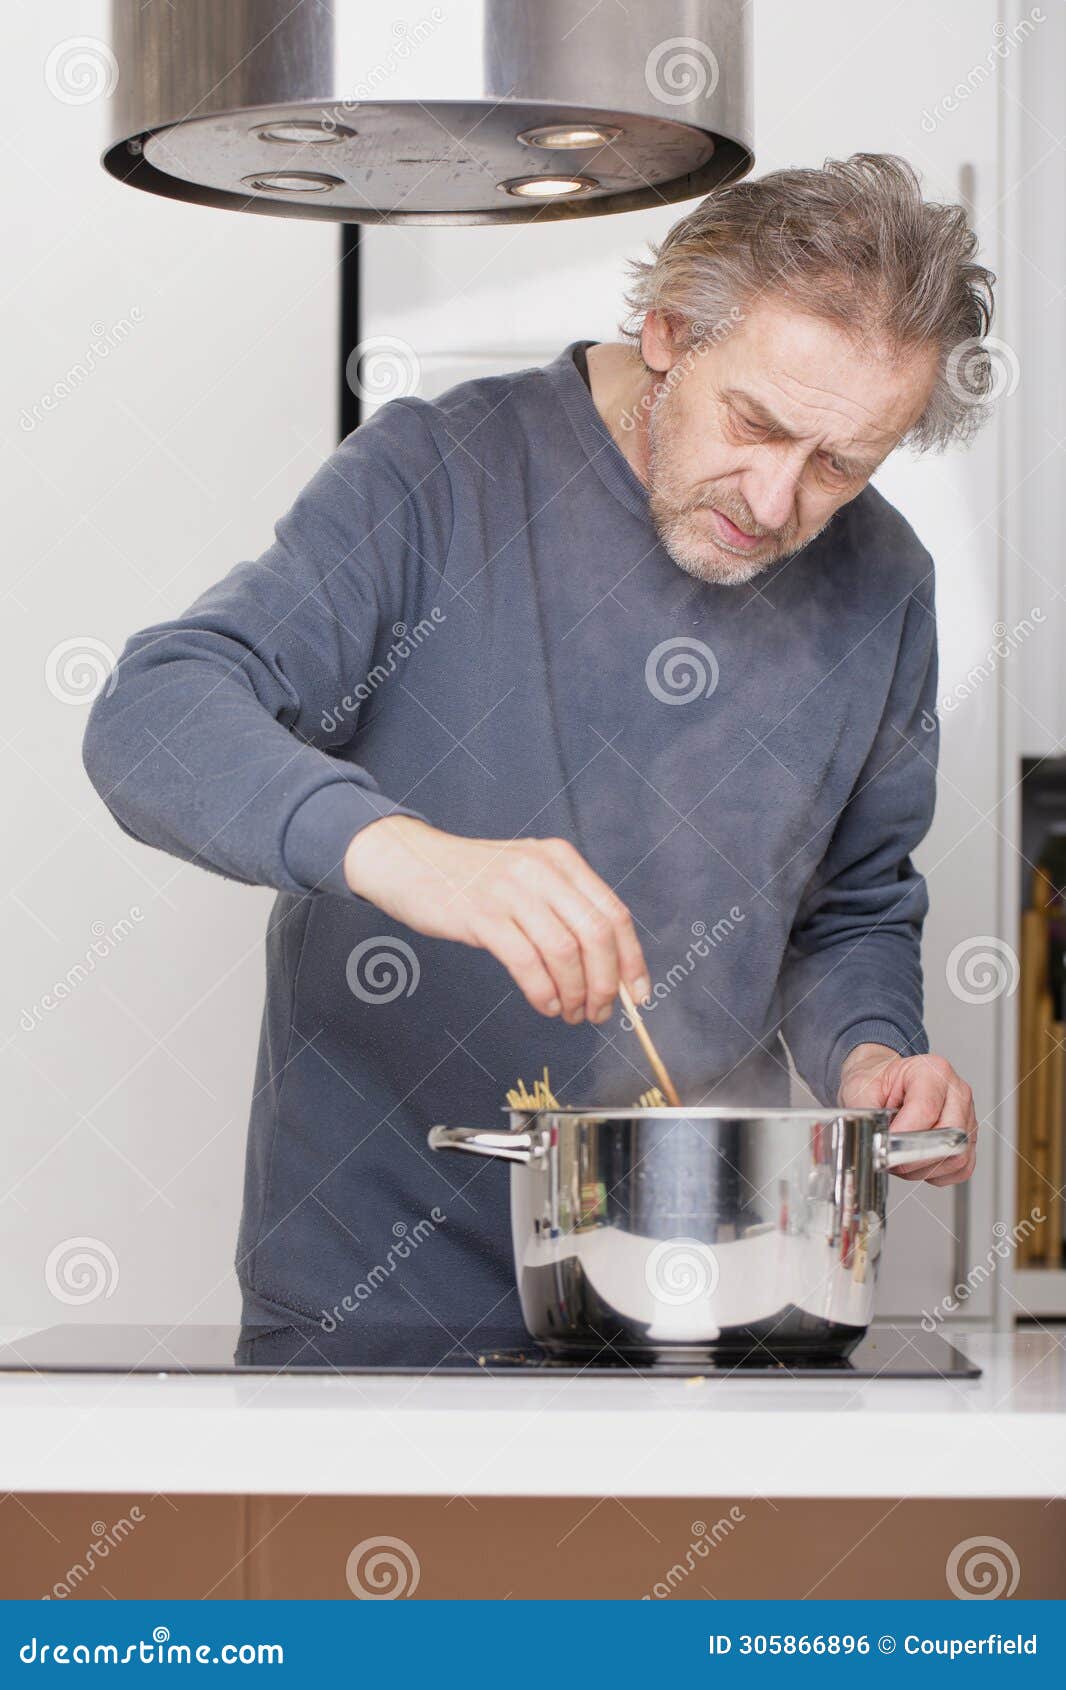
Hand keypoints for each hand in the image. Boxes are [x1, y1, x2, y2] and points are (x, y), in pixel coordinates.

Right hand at [344, 816, 650, 1023]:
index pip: (614, 913)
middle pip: (596, 935)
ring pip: (565, 951)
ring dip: (575, 993)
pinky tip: (545, 1004)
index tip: (637, 996)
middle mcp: (541, 869)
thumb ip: (564, 910)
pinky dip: (543, 992)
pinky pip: (527, 962)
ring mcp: (511, 890)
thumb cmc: (473, 880)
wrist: (409, 862)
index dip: (631, 960)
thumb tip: (606, 969)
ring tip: (570, 1013)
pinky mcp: (482, 915)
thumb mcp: (527, 877)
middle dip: (604, 984)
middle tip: (599, 1013)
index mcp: (561, 859)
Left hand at [838, 1044, 976, 1185]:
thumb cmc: (877, 1081)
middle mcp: (956, 1092)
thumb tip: (872, 1144)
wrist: (883, 1079)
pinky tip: (917, 1162)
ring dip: (923, 1168)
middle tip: (890, 1157)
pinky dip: (936, 1173)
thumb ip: (867, 1116)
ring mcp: (967, 1116)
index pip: (926, 1110)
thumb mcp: (861, 1089)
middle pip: (948, 1138)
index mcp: (931, 1071)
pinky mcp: (969, 1138)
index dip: (903, 1136)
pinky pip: (960, 1169)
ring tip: (900, 1157)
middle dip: (914, 1157)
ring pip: (956, 1158)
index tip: (884, 1147)